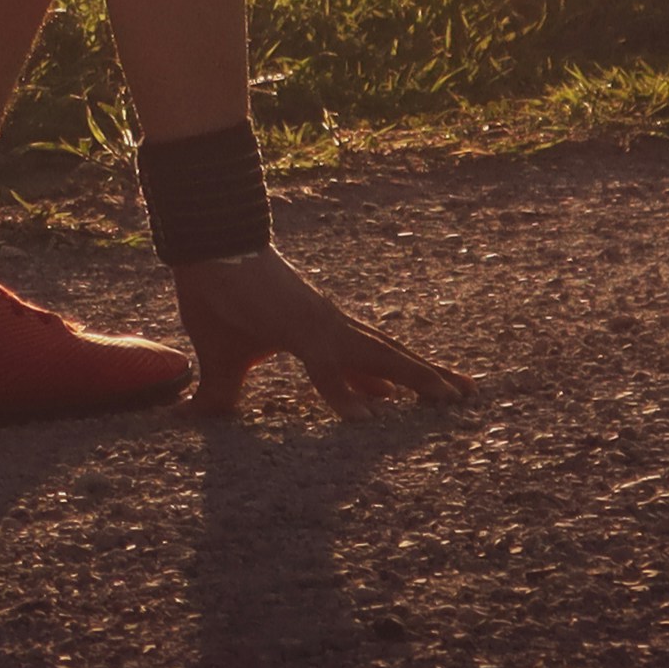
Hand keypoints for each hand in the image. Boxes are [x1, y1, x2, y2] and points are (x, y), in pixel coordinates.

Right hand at [170, 248, 475, 418]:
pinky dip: (346, 391)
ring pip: (376, 356)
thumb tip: (199, 419)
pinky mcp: (295, 326)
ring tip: (450, 396)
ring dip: (414, 376)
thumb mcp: (221, 360)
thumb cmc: (217, 297)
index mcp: (317, 334)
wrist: (203, 247)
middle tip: (469, 394)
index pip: (367, 361)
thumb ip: (221, 393)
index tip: (427, 398)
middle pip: (388, 356)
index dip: (394, 381)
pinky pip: (326, 366)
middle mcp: (327, 327)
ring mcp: (317, 324)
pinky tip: (367, 418)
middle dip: (427, 377)